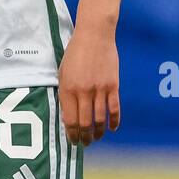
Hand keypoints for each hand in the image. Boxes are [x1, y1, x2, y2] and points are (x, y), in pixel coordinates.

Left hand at [57, 28, 119, 145]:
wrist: (94, 35)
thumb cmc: (75, 53)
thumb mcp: (63, 72)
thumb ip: (65, 94)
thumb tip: (68, 116)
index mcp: (68, 88)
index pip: (70, 120)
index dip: (71, 134)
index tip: (73, 141)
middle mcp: (83, 91)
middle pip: (85, 124)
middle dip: (84, 138)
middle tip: (85, 144)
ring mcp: (99, 89)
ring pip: (100, 120)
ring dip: (98, 133)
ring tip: (97, 138)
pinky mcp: (113, 85)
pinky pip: (114, 109)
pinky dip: (114, 122)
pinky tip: (112, 128)